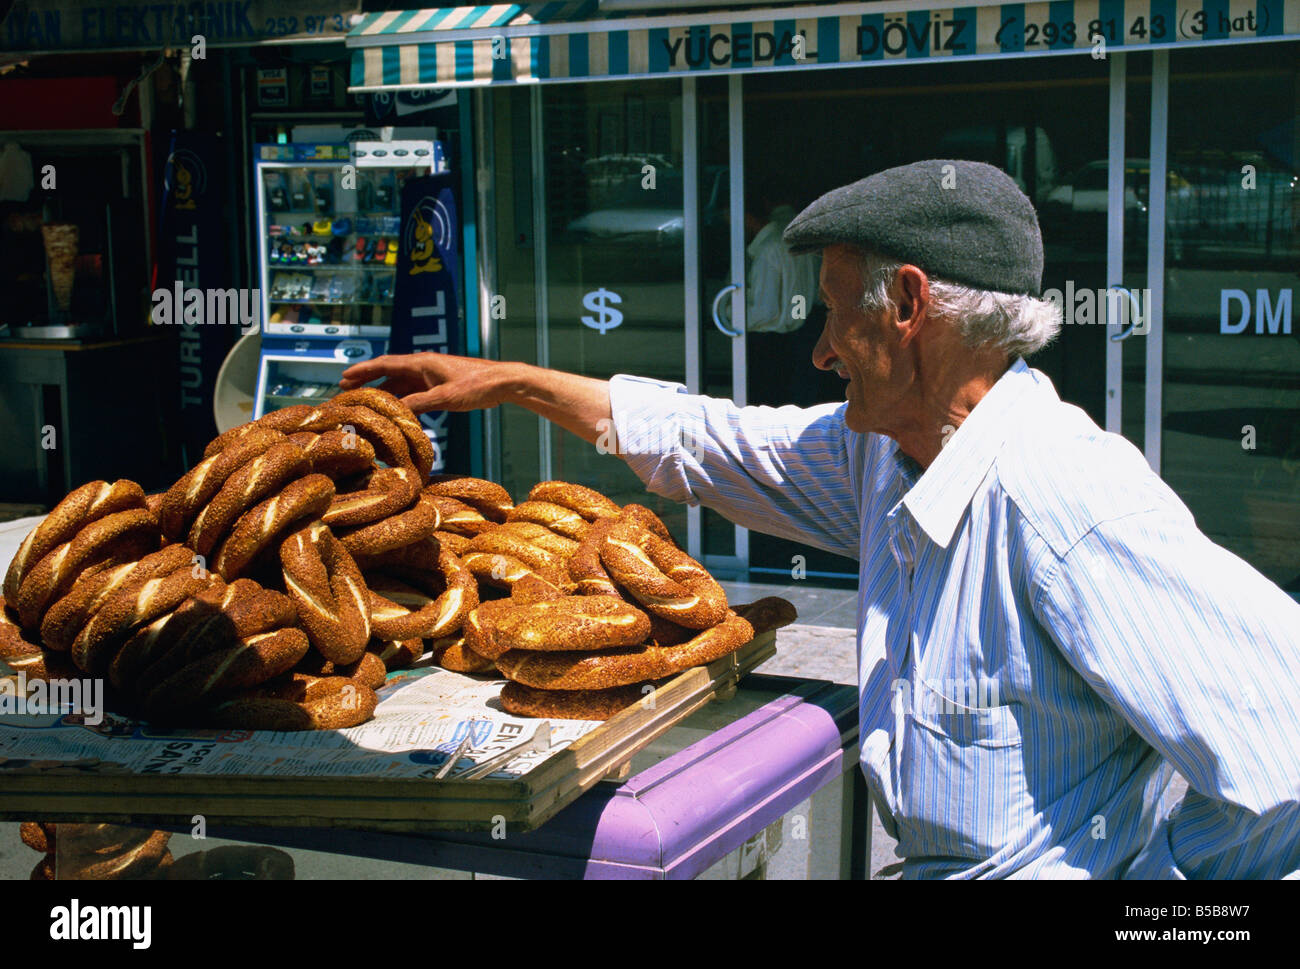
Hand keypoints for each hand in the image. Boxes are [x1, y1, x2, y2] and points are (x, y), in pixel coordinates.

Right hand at [338, 353, 518, 413]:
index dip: (363, 370)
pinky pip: (415, 391)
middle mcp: (423, 366)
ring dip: (384, 391)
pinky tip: (397, 410)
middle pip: (389, 372)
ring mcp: (432, 375)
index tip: (344, 376)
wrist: (502, 382)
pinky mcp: (441, 385)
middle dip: (368, 380)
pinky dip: (403, 399)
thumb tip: (395, 412)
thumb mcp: (445, 398)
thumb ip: (419, 404)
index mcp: (421, 363)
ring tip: (367, 401)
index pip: (385, 364)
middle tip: (347, 388)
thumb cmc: (476, 386)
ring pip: (401, 383)